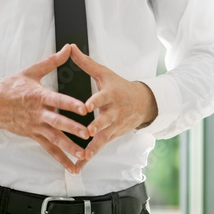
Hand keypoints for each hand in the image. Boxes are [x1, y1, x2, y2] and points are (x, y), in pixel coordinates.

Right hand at [0, 45, 90, 172]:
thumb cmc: (11, 86)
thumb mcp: (31, 71)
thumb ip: (52, 61)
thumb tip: (69, 48)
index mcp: (38, 96)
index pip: (57, 101)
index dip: (70, 105)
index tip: (85, 108)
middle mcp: (38, 114)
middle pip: (57, 122)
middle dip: (73, 129)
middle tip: (88, 133)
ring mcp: (35, 127)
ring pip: (54, 139)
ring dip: (69, 148)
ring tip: (83, 155)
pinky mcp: (33, 136)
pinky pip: (48, 149)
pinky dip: (60, 159)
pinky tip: (72, 167)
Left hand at [69, 45, 157, 163]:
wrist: (142, 103)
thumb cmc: (119, 86)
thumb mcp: (104, 73)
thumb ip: (85, 63)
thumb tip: (70, 47)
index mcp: (110, 95)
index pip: (102, 98)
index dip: (95, 102)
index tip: (86, 107)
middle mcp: (113, 112)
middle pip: (104, 120)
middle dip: (96, 127)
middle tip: (86, 132)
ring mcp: (113, 126)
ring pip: (102, 138)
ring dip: (93, 148)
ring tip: (84, 156)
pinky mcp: (111, 136)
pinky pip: (99, 148)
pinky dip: (89, 158)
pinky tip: (78, 166)